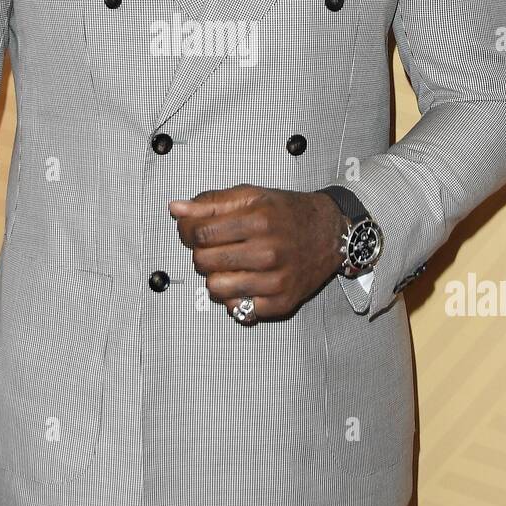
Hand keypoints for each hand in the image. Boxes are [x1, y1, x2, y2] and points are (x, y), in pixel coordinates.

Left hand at [169, 183, 346, 319]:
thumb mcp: (251, 196)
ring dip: (215, 277)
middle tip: (216, 248)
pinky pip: (236, 308)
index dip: (189, 232)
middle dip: (202, 254)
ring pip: (215, 288)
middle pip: (203, 261)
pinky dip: (234, 297)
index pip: (199, 232)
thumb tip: (176, 209)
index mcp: (258, 220)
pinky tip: (245, 282)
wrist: (329, 233)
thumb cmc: (287, 213)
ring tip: (229, 266)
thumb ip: (211, 203)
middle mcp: (268, 251)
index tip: (194, 231)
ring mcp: (275, 280)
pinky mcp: (281, 302)